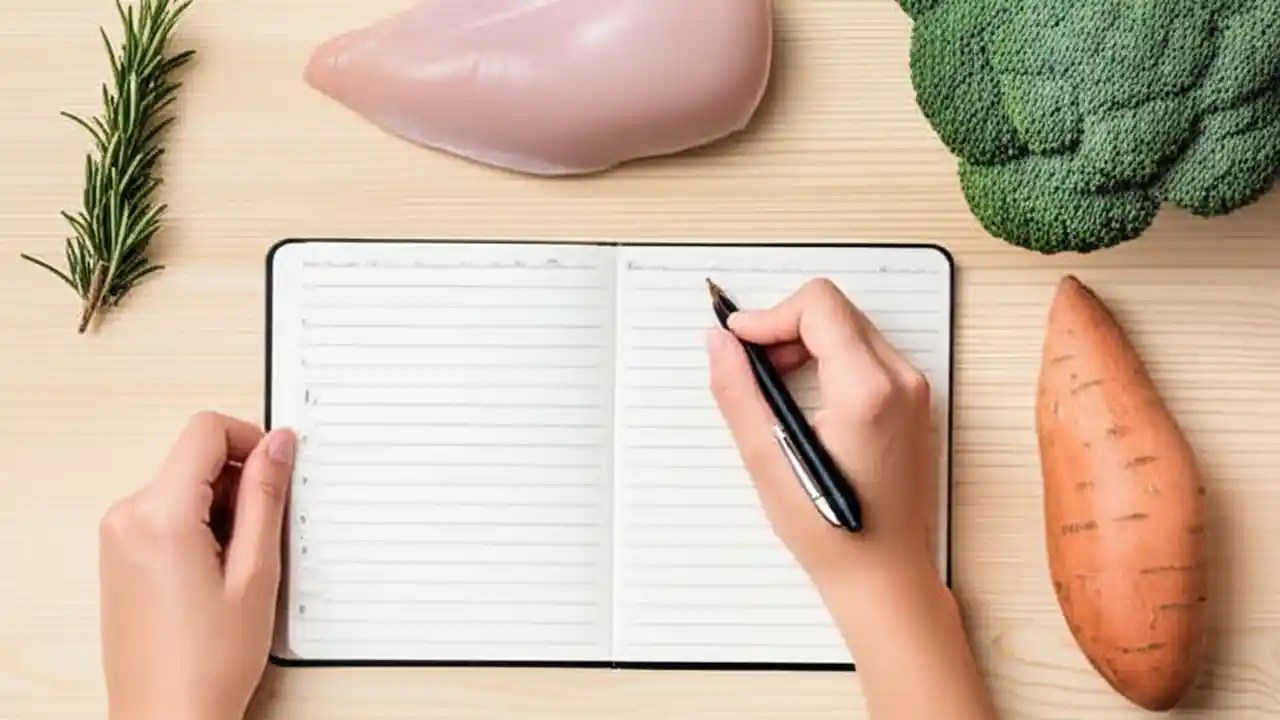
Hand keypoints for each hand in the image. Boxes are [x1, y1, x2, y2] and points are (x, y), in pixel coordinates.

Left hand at [99, 412, 296, 719]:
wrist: (166, 717)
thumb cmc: (208, 662)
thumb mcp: (255, 571)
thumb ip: (266, 496)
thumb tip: (277, 444)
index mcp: (158, 514)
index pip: (205, 431)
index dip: (251, 439)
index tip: (278, 467)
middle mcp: (126, 517)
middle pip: (194, 458)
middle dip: (238, 482)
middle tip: (264, 536)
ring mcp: (117, 537)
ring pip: (183, 486)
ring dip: (221, 508)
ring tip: (240, 566)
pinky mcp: (119, 555)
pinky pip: (166, 513)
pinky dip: (199, 526)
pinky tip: (218, 573)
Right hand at [706, 278, 937, 584]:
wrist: (884, 576)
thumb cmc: (833, 533)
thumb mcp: (768, 459)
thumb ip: (739, 391)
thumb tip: (720, 344)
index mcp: (867, 390)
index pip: (818, 305)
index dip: (769, 315)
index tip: (739, 341)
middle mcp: (901, 382)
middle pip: (835, 312)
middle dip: (785, 328)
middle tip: (753, 366)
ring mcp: (915, 392)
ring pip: (852, 329)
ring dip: (807, 343)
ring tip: (777, 386)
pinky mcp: (915, 404)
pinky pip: (869, 355)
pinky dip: (831, 360)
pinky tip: (807, 399)